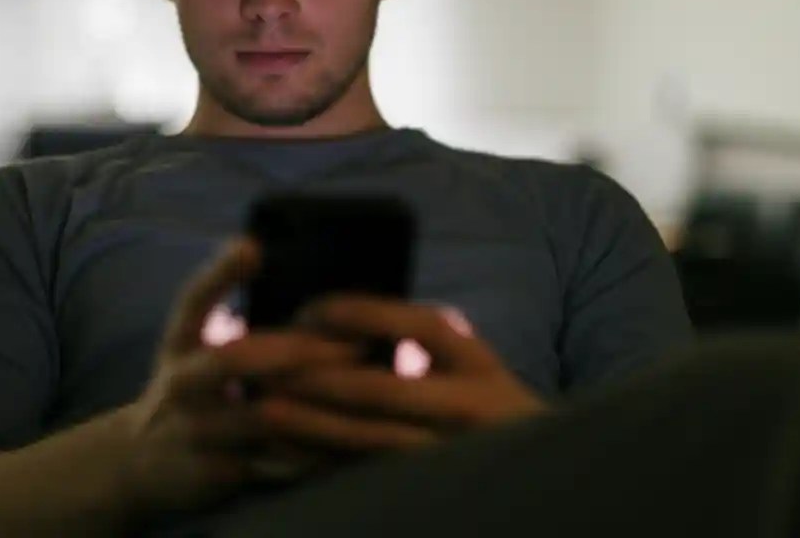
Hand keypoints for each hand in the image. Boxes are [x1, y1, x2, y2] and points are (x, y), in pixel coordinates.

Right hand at [118, 242, 360, 517]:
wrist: (139, 463)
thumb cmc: (188, 387)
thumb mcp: (190, 341)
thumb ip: (220, 299)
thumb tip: (258, 246)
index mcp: (180, 342)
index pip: (194, 299)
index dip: (220, 272)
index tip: (253, 246)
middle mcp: (181, 384)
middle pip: (236, 359)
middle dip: (300, 348)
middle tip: (356, 342)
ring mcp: (196, 431)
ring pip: (264, 417)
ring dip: (319, 403)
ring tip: (369, 387)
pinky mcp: (214, 474)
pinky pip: (275, 464)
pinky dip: (316, 451)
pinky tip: (356, 436)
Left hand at [255, 297, 548, 454]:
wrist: (535, 480)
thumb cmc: (484, 405)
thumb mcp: (469, 361)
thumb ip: (416, 337)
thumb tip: (330, 316)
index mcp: (479, 366)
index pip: (420, 327)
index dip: (364, 313)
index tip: (313, 308)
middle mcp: (468, 412)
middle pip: (382, 390)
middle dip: (319, 376)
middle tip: (267, 364)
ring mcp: (446, 457)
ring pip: (367, 441)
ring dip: (311, 425)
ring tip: (264, 408)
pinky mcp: (422, 491)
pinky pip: (364, 477)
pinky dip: (321, 464)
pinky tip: (281, 452)